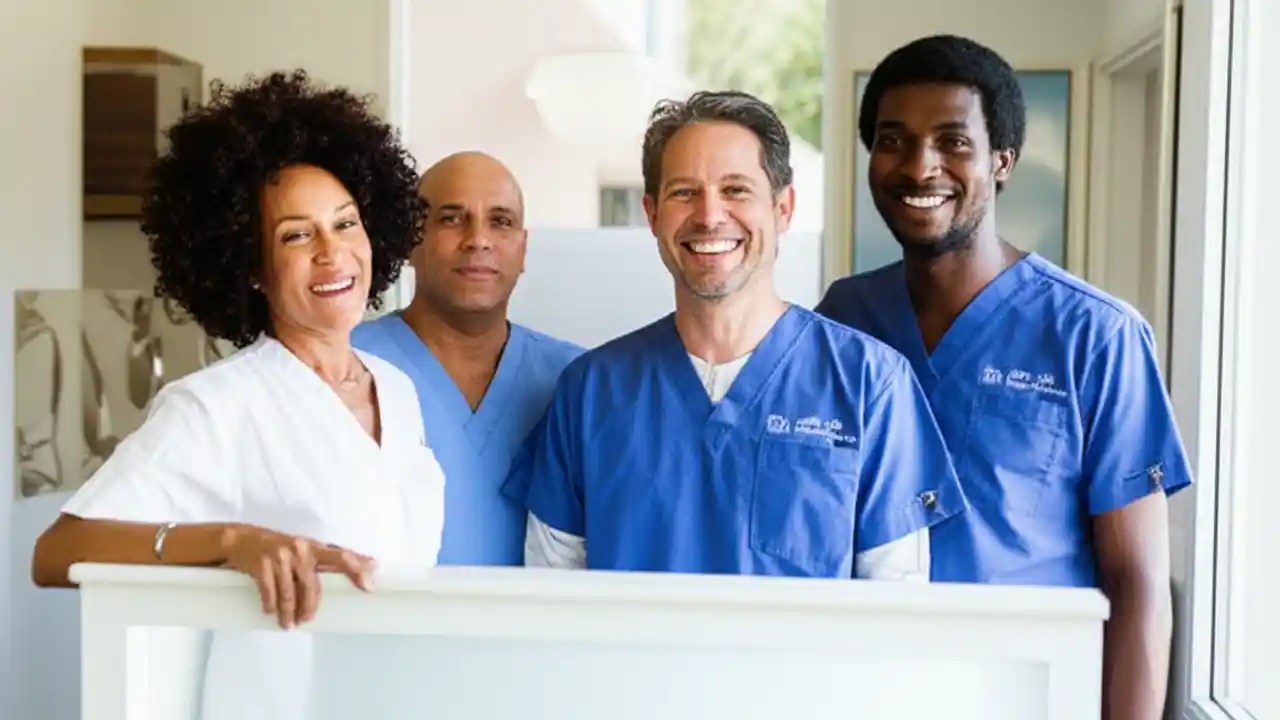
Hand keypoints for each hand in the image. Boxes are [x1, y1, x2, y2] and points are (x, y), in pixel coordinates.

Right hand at [221, 524, 375, 628]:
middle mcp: (300, 550)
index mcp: (314, 547)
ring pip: (289, 594)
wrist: (242, 539)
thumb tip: (368, 565)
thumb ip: (330, 558)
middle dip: (310, 607)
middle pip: (312, 586)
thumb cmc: (281, 547)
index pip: (341, 557)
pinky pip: (270, 592)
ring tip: (287, 624)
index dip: (357, 570)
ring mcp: (280, 557)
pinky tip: (270, 612)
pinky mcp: (261, 565)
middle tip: (306, 620)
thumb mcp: (305, 548)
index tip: (369, 586)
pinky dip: (271, 606)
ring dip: (288, 613)